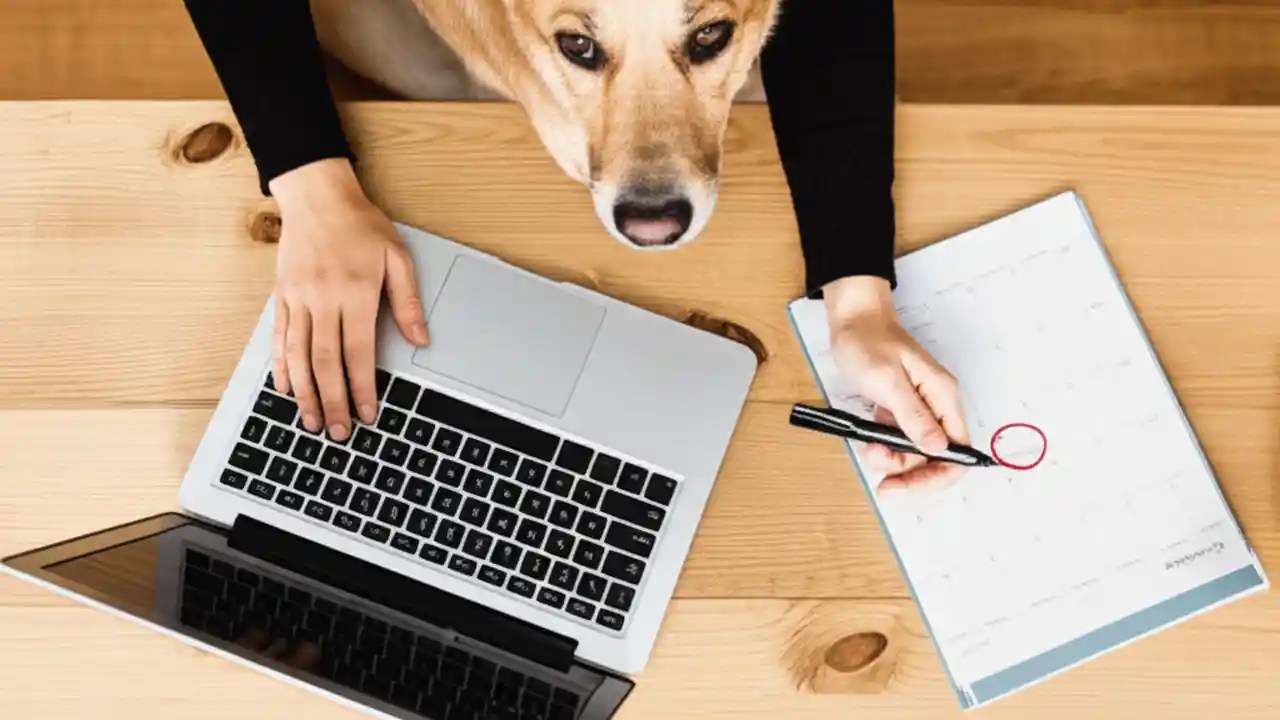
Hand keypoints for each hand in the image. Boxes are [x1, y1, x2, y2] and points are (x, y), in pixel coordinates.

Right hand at [268, 158, 428, 440]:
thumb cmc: (361, 225)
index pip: (358, 352)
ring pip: (297, 355)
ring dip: (305, 392)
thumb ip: (407, 301)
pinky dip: (280, 365)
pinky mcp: (281, 295)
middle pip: (325, 361)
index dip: (363, 387)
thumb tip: (420, 338)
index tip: (367, 413)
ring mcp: (298, 298)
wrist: (317, 196)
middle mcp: (322, 298)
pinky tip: (285, 388)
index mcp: (355, 292)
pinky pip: (278, 336)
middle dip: (332, 400)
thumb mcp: (397, 257)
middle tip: (337, 432)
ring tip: (311, 421)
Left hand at [824, 275, 969, 496]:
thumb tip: (938, 447)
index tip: (907, 486)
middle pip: (937, 457)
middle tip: (884, 484)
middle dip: (910, 473)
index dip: (938, 474)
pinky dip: (884, 448)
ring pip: (915, 451)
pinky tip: (869, 443)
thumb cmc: (868, 342)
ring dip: (893, 461)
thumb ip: (913, 415)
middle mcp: (936, 405)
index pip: (957, 450)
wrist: (853, 319)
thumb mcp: (888, 380)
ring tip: (869, 451)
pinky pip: (899, 439)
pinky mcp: (900, 408)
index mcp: (943, 396)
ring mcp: (918, 407)